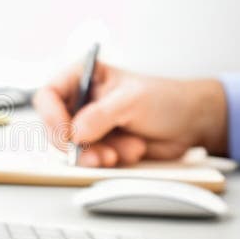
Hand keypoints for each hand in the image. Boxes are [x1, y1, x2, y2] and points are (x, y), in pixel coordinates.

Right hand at [32, 62, 227, 166]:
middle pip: (55, 128)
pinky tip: (132, 150)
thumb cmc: (164, 98)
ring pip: (73, 149)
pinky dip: (110, 160)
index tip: (67, 133)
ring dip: (96, 155)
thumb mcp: (131, 100)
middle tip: (97, 154)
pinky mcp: (101, 146)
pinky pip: (91, 160)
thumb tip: (75, 132)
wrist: (191, 123)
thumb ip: (101, 115)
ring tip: (122, 152)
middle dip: (76, 145)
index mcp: (82, 78)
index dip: (51, 115)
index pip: (48, 95)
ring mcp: (90, 127)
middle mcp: (81, 103)